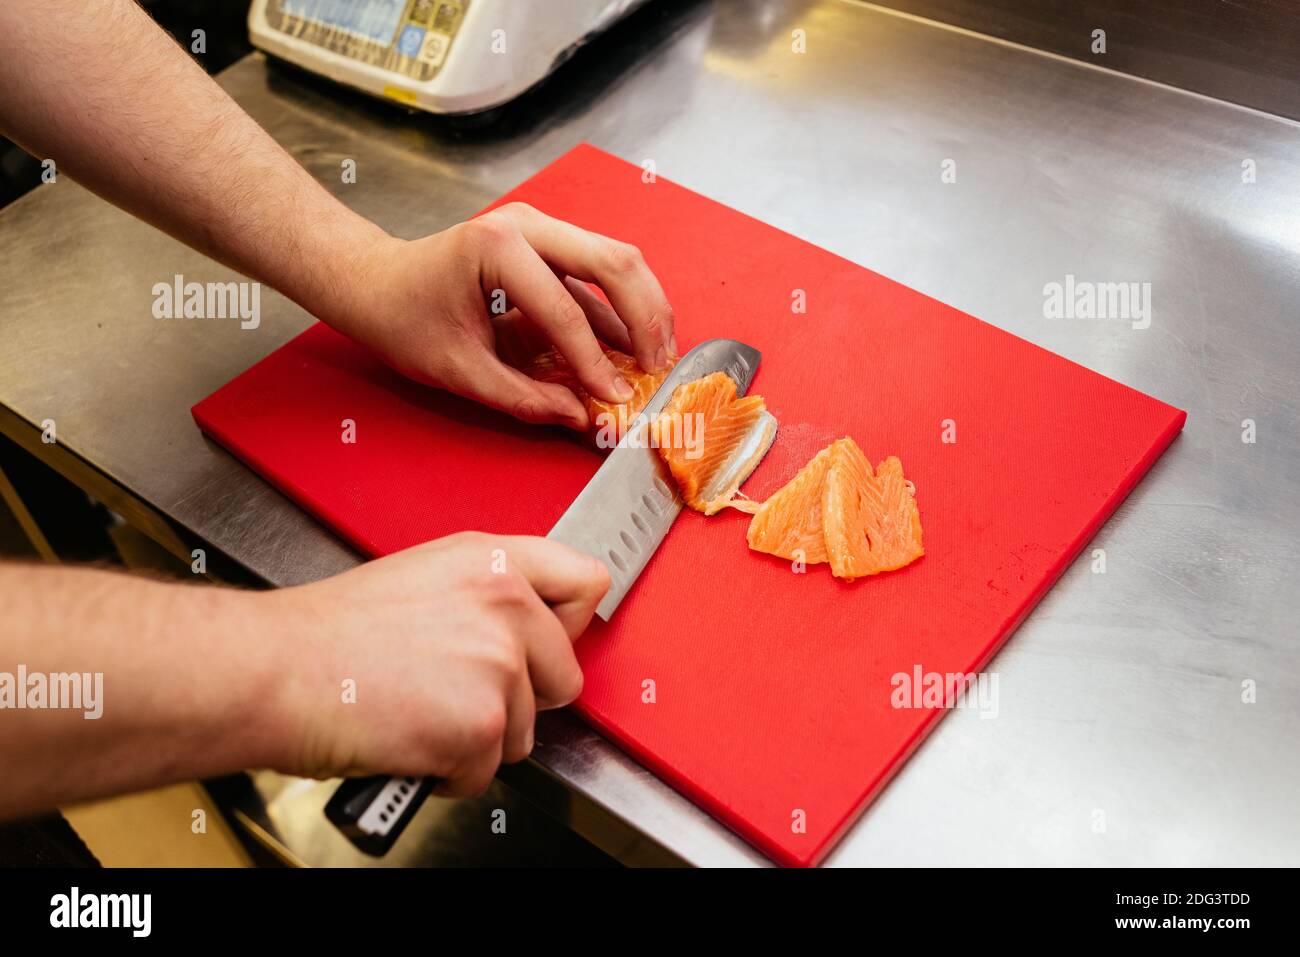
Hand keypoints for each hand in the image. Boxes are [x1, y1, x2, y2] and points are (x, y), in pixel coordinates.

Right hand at [258, 532, 608, 795]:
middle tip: (458, 695)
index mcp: (490, 560)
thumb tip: (522, 630)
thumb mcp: (420, 579)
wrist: (275, 672)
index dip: (570, 624)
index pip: (585, 582)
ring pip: (525, 732)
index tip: (553, 643)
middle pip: (564, 677)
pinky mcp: (482, 723)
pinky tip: (409, 742)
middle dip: (519, 700)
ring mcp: (499, 663)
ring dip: (477, 739)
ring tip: (420, 715)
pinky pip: (485, 772)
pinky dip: (448, 775)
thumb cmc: (325, 634)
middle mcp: (506, 603)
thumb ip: (482, 595)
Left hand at [332, 203, 676, 429]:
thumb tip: (579, 416)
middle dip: (645, 318)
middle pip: (614, 262)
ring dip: (644, 309)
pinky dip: (623, 309)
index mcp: (496, 246)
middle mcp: (527, 224)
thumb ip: (522, 397)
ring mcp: (541, 229)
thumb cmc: (403, 318)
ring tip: (660, 357)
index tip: (615, 400)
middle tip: (660, 367)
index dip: (593, 362)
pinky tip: (636, 347)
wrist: (376, 282)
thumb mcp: (458, 371)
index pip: (564, 310)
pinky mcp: (549, 246)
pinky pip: (600, 274)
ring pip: (617, 260)